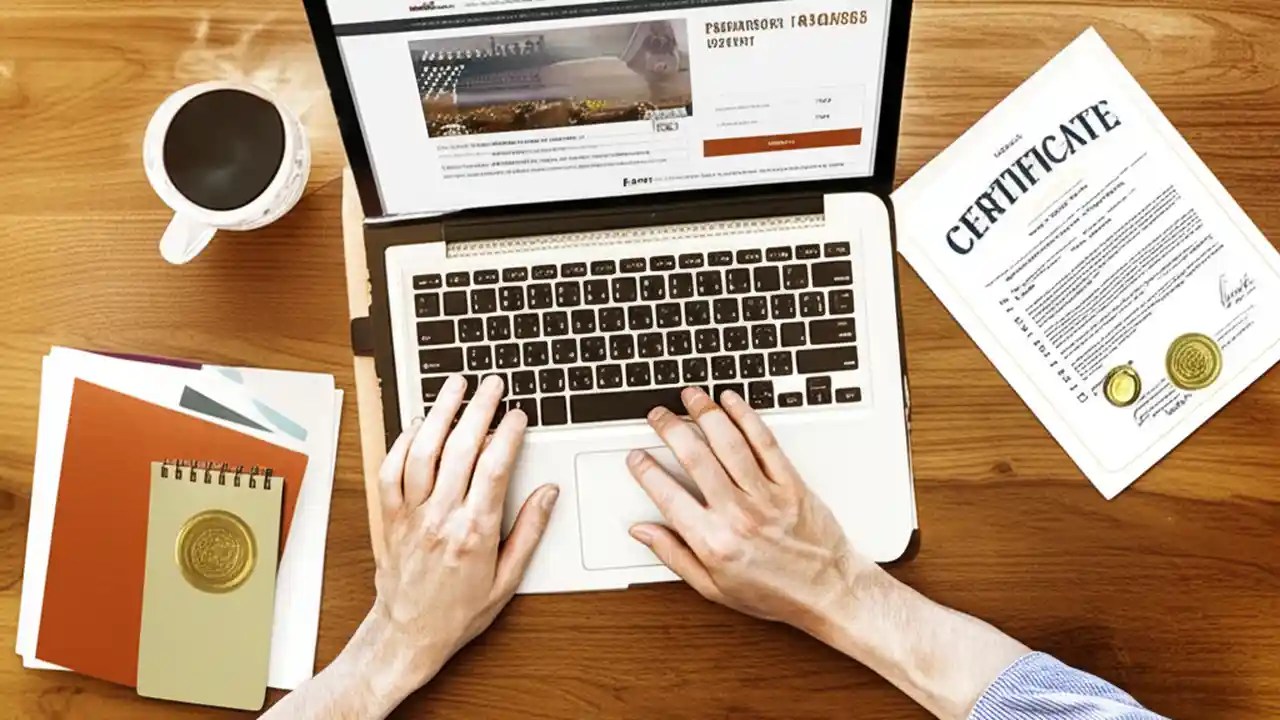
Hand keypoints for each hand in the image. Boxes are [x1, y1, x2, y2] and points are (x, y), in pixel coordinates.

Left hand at [359, 374, 559, 697]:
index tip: (518, 415)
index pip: (495, 467)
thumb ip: (529, 531)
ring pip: (422, 451)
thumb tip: (547, 494)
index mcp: (475, 532)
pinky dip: (402, 443)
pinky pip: (390, 471)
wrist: (408, 635)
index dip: (509, 433)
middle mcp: (441, 518)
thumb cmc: (458, 612)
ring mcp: (411, 515)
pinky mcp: (388, 517)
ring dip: (439, 413)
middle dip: (479, 409)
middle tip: (491, 386)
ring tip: (454, 388)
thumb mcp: (508, 579)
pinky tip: (417, 425)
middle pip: (460, 448)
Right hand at [626, 387, 881, 636]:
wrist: (828, 592)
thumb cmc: (774, 592)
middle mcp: (738, 515)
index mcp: (714, 542)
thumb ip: (674, 555)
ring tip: (691, 397)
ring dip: (706, 414)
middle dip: (671, 429)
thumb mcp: (713, 588)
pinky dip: (746, 417)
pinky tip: (732, 402)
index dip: (646, 471)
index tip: (637, 457)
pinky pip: (766, 443)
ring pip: (729, 444)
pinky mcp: (791, 484)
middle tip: (658, 415)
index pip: (668, 495)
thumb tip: (643, 532)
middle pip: (696, 458)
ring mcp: (766, 497)